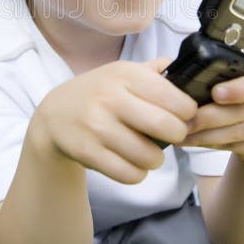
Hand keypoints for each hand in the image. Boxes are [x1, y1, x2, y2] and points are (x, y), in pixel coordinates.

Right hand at [30, 58, 197, 184]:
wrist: (54, 116)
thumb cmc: (98, 93)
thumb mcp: (121, 73)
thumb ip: (154, 71)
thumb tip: (188, 69)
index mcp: (125, 74)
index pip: (174, 97)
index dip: (187, 112)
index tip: (184, 116)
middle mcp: (110, 97)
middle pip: (166, 126)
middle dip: (177, 136)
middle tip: (172, 136)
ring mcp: (97, 126)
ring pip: (149, 156)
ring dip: (156, 159)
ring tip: (149, 151)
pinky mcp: (87, 152)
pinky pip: (129, 174)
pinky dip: (137, 173)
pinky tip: (132, 163)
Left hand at [181, 57, 243, 162]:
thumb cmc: (237, 93)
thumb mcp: (232, 79)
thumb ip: (216, 77)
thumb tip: (180, 83)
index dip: (237, 90)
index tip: (215, 94)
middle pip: (241, 111)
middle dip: (207, 117)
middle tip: (183, 121)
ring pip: (237, 133)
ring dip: (205, 135)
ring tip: (182, 133)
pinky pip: (239, 147)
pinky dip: (213, 145)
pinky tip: (196, 141)